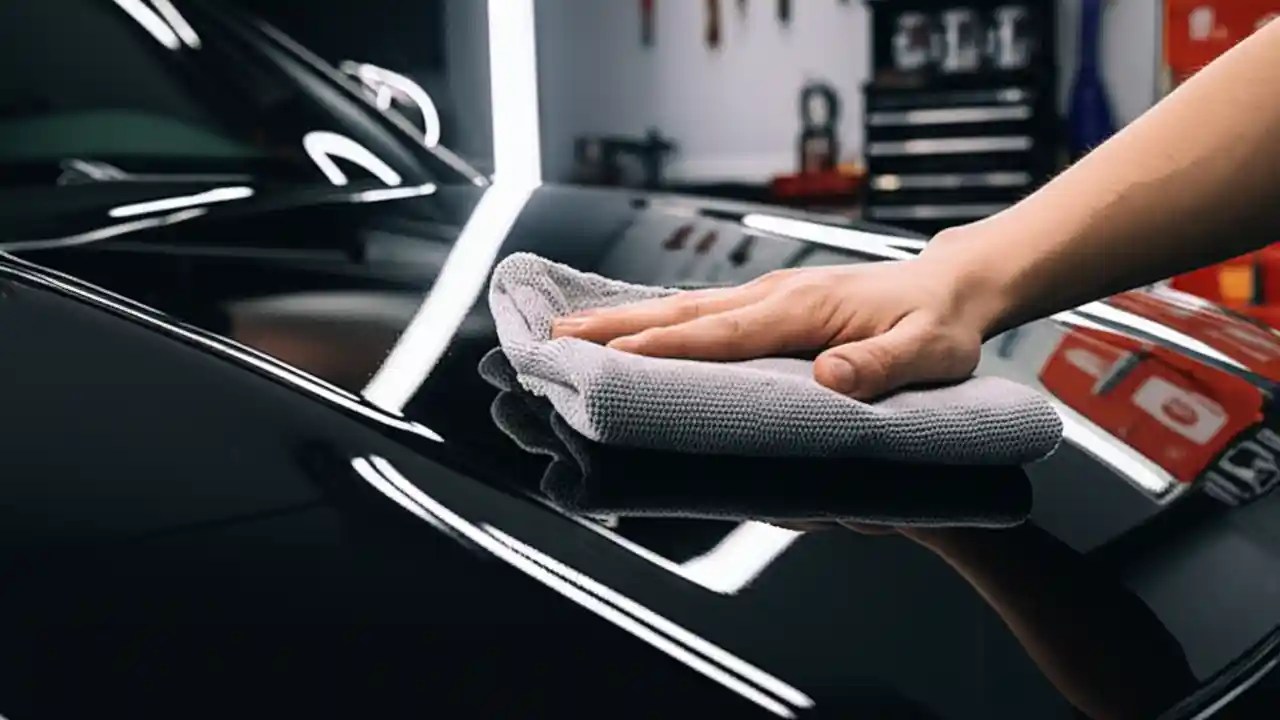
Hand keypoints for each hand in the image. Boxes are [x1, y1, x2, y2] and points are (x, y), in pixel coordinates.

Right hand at [552, 244, 1000, 398]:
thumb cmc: (941, 322)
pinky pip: (702, 313)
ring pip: (683, 310)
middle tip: (554, 336)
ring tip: (569, 328)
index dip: (663, 349)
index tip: (608, 358)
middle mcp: (774, 296)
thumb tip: (829, 379)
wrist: (954, 284)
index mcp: (803, 310)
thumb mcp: (930, 351)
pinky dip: (657, 320)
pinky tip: (632, 331)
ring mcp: (768, 296)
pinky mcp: (770, 304)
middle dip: (614, 326)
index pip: (721, 334)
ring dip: (623, 319)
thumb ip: (881, 365)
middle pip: (681, 314)